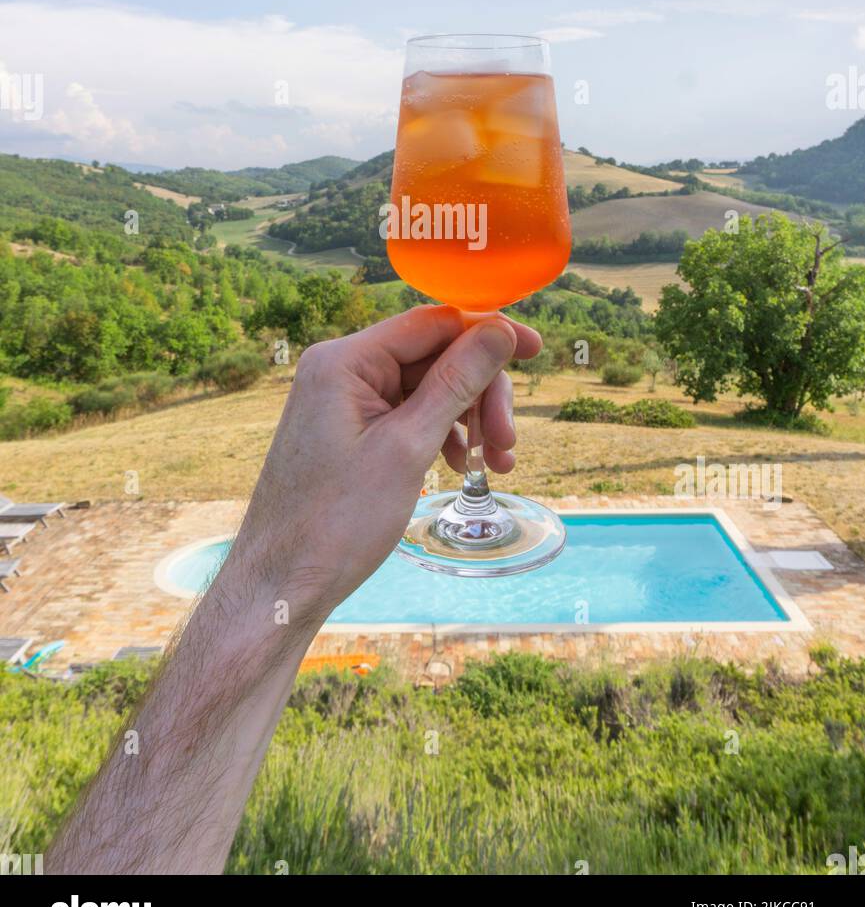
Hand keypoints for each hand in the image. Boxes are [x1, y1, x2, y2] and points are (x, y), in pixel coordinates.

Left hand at [227, 305, 541, 632]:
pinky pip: (409, 415)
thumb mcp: (408, 447)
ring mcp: (344, 401)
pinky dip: (443, 435)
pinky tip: (464, 466)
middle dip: (479, 394)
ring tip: (495, 464)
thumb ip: (456, 382)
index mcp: (343, 361)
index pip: (431, 323)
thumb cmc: (335, 521)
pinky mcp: (351, 430)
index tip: (536, 348)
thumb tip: (500, 331)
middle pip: (434, 357)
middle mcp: (340, 370)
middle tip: (507, 441)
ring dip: (468, 419)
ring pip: (427, 389)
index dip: (487, 332)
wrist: (284, 583)